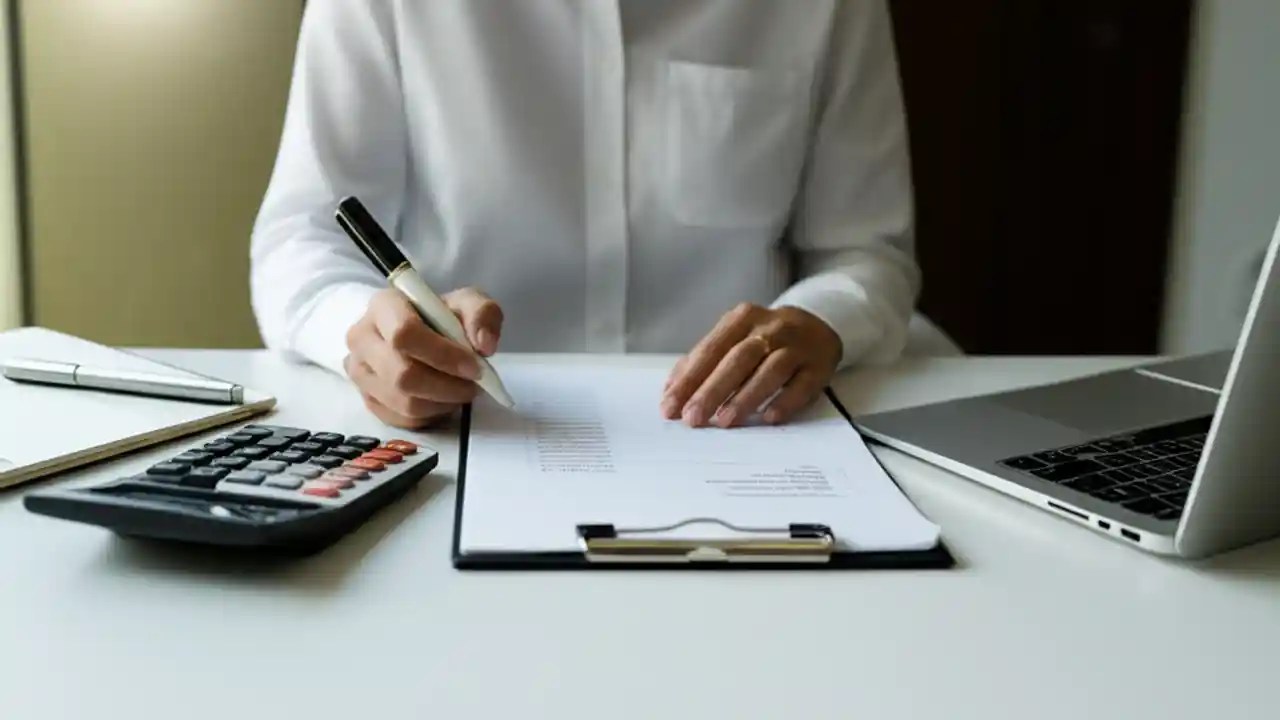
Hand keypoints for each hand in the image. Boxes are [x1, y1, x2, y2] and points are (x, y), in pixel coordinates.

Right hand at [343, 287, 502, 428]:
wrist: (417, 333)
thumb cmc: (441, 316)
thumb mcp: (468, 303)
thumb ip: (483, 314)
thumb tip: (484, 345)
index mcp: (383, 306)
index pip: (404, 334)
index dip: (444, 355)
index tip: (475, 367)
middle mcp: (361, 338)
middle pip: (403, 375)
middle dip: (447, 386)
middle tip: (473, 384)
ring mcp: (359, 372)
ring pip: (403, 402)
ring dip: (442, 403)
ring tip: (461, 390)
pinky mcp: (367, 399)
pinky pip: (402, 419)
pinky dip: (431, 415)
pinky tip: (443, 400)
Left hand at [661, 303, 840, 427]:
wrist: (818, 326)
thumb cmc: (764, 339)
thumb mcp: (734, 339)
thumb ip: (703, 361)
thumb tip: (671, 392)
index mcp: (742, 319)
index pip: (710, 350)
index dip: (688, 379)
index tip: (670, 407)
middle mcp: (770, 328)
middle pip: (738, 359)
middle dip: (712, 390)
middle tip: (693, 418)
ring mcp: (797, 346)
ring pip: (770, 370)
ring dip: (745, 397)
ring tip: (724, 421)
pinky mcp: (819, 366)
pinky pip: (802, 384)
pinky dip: (785, 401)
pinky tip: (769, 418)